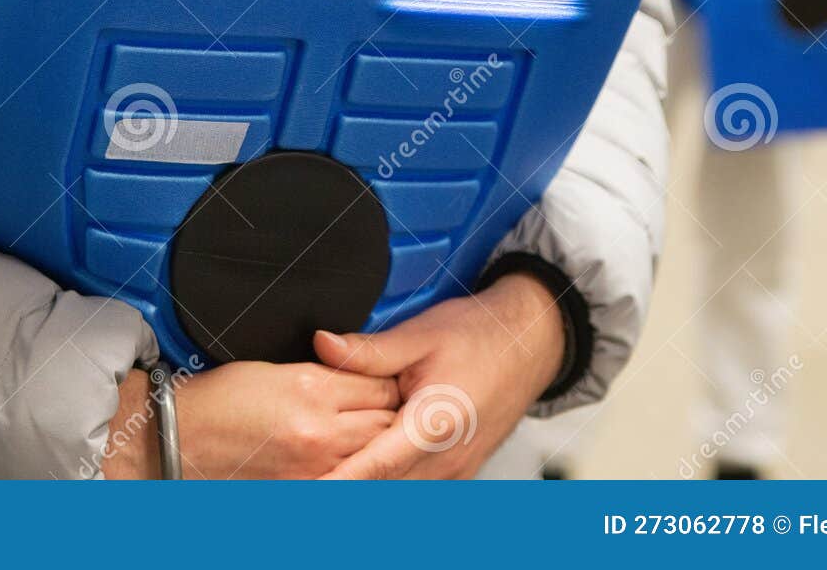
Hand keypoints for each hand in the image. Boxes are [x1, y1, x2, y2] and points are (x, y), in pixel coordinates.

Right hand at [102, 360, 399, 478]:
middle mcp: (319, 432)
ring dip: (374, 444)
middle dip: (388, 414)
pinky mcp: (304, 492)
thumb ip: (323, 372)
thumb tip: (358, 376)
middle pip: (384, 423)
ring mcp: (314, 468)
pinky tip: (347, 463)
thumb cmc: (220, 399)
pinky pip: (348, 481)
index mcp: (311, 389)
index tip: (384, 384)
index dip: (386, 383)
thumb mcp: (275, 369)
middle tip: (383, 410)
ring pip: (372, 455)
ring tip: (366, 436)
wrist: (181, 438)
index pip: (379, 386)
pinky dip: (353, 471)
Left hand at [312, 272, 566, 478]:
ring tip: (321, 478)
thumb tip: (324, 345)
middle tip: (296, 483)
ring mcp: (453, 470)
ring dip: (363, 485)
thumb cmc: (481, 336)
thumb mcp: (420, 334)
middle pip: (381, 489)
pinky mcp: (455, 471)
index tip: (304, 490)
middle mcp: (446, 458)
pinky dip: (385, 482)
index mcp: (435, 424)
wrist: (530, 343)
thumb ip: (369, 350)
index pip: (374, 468)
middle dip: (340, 487)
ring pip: (396, 492)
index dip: (336, 484)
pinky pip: (412, 486)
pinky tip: (360, 470)